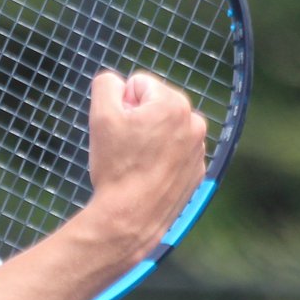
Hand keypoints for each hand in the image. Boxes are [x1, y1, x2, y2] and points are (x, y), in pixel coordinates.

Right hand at [84, 69, 207, 263]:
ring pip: (164, 130)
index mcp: (173, 104)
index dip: (121, 106)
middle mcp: (194, 122)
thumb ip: (106, 85)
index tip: (118, 131)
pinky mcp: (197, 171)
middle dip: (137, 121)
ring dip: (149, 140)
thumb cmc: (116, 167)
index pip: (138, 85)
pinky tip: (147, 176)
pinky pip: (174, 153)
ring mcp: (198, 148)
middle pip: (154, 106)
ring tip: (136, 164)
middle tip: (125, 148)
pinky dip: (160, 159)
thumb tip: (116, 83)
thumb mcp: (100, 116)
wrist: (131, 217)